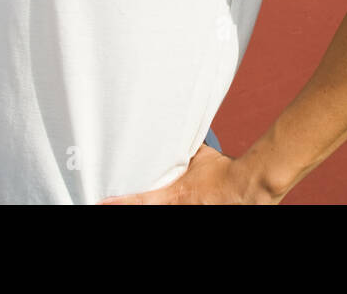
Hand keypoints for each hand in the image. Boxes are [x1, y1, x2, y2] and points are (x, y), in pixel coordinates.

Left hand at [99, 143, 278, 204]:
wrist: (246, 186)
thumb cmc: (222, 171)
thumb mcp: (200, 156)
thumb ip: (185, 149)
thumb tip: (176, 132)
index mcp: (172, 195)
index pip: (138, 200)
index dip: (117, 202)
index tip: (99, 202)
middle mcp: (177, 209)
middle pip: (148, 208)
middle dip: (131, 203)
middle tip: (112, 200)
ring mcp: (189, 214)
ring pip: (163, 211)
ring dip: (156, 203)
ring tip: (139, 197)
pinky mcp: (197, 215)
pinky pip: (182, 210)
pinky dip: (180, 204)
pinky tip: (187, 198)